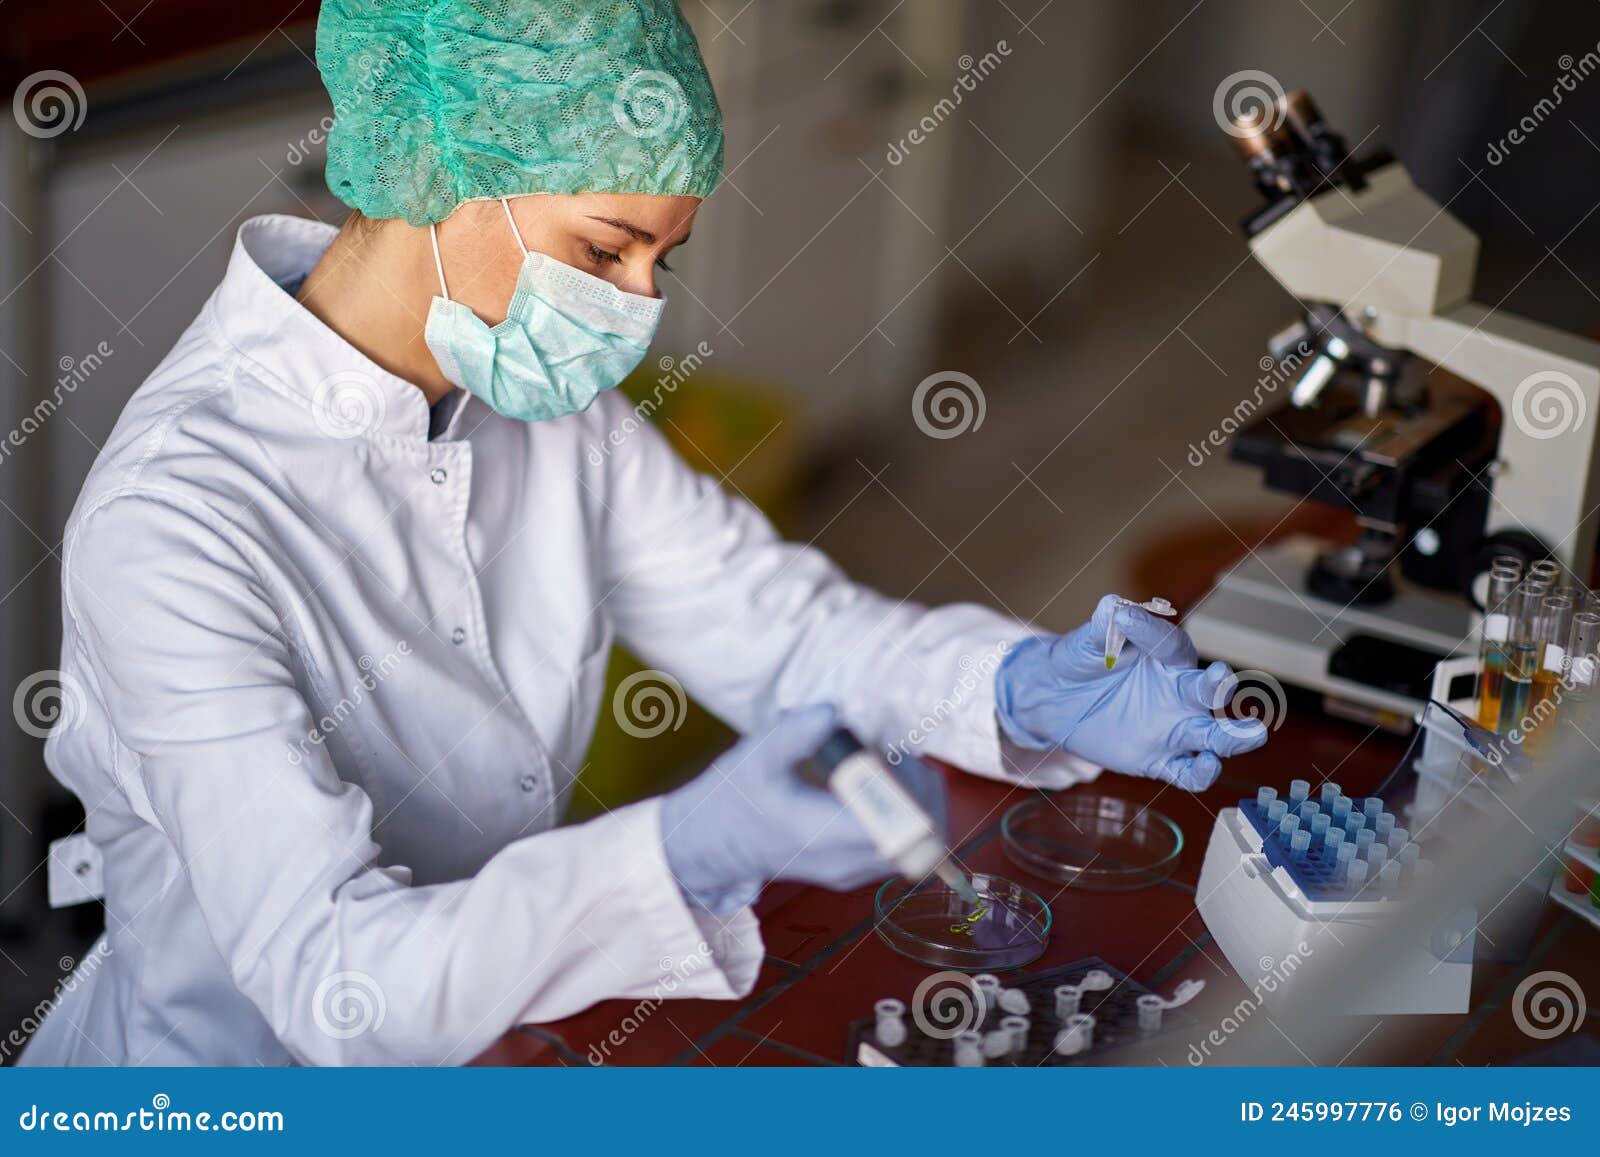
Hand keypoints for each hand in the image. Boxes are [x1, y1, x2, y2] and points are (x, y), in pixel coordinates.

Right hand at [658, 705, 948, 913]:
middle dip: (924, 792)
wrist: (710, 843)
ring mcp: (852, 871)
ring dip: (919, 804)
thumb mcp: (755, 757)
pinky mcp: (854, 870)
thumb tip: (833, 712)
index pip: (900, 827)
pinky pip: (903, 849)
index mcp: (824, 835)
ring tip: (893, 769)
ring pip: (919, 848)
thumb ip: (796, 734)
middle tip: (900, 756)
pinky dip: (907, 817)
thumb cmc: (732, 800)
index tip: (895, 755)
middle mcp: (846, 862)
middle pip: (922, 840)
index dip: (913, 789)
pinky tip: (883, 787)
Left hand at [993, 594, 1267, 789]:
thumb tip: (1112, 604)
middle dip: (1217, 685)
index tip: (1123, 619)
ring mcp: (1173, 728)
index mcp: (1165, 656)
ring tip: (1253, 734)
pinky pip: (1186, 771)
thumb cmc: (1082, 661)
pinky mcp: (1160, 760)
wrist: (1057, 699)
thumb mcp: (1088, 643)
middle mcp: (1179, 692)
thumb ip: (1103, 629)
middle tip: (1223, 677)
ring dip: (1232, 736)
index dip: (1148, 631)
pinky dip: (1201, 773)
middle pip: (1206, 690)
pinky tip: (1208, 767)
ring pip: (1211, 735)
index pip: (1167, 643)